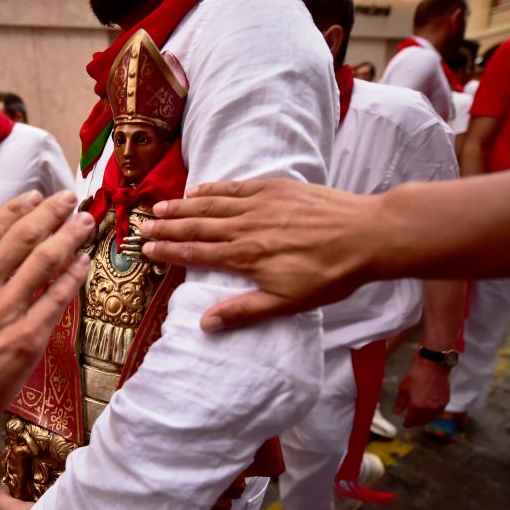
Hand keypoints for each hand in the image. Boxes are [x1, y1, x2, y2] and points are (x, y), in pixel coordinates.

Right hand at [0, 190, 94, 443]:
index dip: (16, 209)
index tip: (34, 196)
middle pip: (24, 239)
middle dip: (51, 213)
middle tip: (71, 198)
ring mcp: (5, 312)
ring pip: (45, 263)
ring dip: (69, 238)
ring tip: (86, 222)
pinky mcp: (26, 339)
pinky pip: (55, 301)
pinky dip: (72, 279)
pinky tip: (84, 264)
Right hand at [139, 179, 377, 330]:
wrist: (366, 234)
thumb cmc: (330, 275)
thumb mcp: (287, 302)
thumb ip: (244, 310)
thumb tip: (205, 323)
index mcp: (246, 256)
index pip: (197, 253)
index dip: (170, 251)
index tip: (147, 249)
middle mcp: (245, 227)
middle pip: (197, 226)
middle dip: (168, 227)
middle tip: (143, 227)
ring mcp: (259, 204)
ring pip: (211, 204)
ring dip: (182, 206)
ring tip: (160, 207)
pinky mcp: (275, 188)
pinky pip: (235, 186)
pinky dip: (213, 188)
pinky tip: (197, 189)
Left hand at [392, 356, 450, 426]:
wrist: (433, 365)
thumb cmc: (416, 375)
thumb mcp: (403, 389)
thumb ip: (400, 403)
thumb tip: (396, 412)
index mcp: (417, 407)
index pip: (411, 421)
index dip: (407, 423)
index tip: (404, 424)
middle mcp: (429, 410)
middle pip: (422, 421)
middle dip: (416, 422)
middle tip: (411, 421)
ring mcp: (439, 406)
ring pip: (431, 418)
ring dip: (424, 419)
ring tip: (419, 417)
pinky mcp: (445, 401)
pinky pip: (438, 412)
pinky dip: (432, 414)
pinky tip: (428, 411)